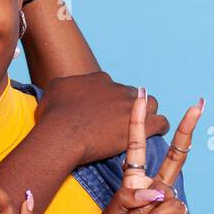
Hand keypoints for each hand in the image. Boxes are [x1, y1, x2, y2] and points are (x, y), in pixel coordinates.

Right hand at [36, 72, 169, 163]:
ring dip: (148, 113)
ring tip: (142, 126)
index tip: (103, 113)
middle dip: (130, 106)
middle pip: (133, 95)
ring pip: (151, 104)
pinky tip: (155, 133)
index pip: (111, 86)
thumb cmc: (53, 116)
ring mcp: (130, 106)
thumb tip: (65, 90)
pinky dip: (159, 127)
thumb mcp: (53, 90)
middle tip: (120, 122)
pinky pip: (160, 122)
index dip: (109, 100)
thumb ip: (64, 86)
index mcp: (98, 80)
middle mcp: (117, 89)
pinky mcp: (139, 125)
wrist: (62, 134)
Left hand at [100, 88, 203, 213]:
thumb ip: (126, 198)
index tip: (141, 96)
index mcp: (134, 183)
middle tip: (198, 104)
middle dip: (187, 129)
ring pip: (161, 190)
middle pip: (174, 154)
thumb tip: (155, 190)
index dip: (137, 122)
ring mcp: (170, 203)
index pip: (136, 148)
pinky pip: (169, 207)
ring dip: (140, 211)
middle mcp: (156, 189)